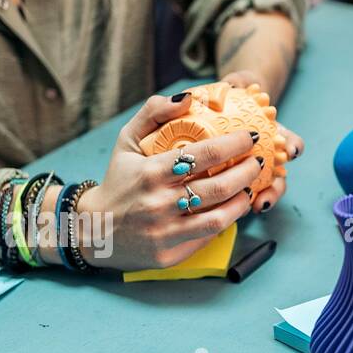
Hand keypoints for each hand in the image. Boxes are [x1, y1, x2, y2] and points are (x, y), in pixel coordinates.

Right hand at [77, 94, 258, 269]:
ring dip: (242, 199)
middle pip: (219, 186)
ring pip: (220, 217)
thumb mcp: (127, 141)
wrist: (94, 230)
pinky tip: (233, 207)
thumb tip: (189, 98)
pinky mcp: (170, 254)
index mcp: (150, 172)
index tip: (251, 136)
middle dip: (247, 171)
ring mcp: (165, 232)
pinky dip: (226, 220)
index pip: (205, 154)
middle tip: (258, 161)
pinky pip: (208, 236)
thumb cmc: (119, 180)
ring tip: (250, 185)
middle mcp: (159, 203)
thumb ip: (154, 113)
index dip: (235, 144)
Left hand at [219, 71, 305, 214]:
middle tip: (269, 193)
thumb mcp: (235, 84)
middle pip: (280, 176)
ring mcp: (255, 171)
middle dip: (276, 188)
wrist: (221, 103)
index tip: (290, 150)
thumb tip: (226, 91)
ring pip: (265, 191)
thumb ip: (233, 84)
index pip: (291, 142)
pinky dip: (241, 204)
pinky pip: (243, 197)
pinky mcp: (236, 181)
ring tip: (257, 206)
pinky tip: (236, 209)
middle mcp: (269, 156)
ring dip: (263, 200)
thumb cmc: (231, 92)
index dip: (292, 146)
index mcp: (273, 134)